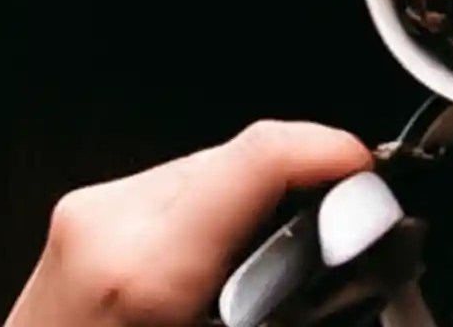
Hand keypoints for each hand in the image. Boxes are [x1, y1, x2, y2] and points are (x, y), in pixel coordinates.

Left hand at [5, 122, 371, 326]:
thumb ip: (300, 300)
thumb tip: (358, 251)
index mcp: (147, 272)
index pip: (260, 157)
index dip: (332, 153)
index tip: (369, 174)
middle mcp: (110, 224)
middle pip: (244, 156)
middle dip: (305, 183)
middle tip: (342, 229)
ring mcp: (89, 213)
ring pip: (213, 166)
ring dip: (259, 200)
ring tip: (276, 262)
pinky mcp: (83, 215)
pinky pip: (178, 187)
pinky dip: (218, 211)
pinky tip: (228, 257)